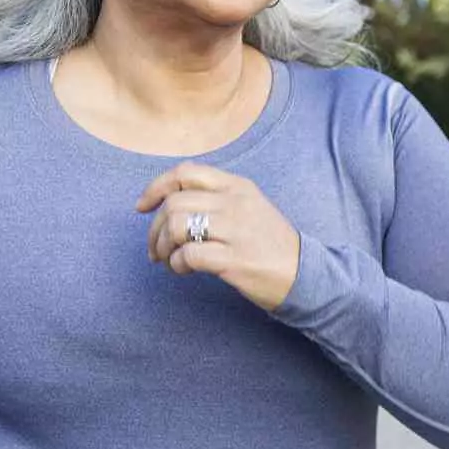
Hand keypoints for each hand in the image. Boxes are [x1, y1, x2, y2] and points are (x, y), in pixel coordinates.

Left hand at [136, 161, 301, 310]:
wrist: (307, 275)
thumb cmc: (271, 244)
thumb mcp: (249, 207)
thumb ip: (215, 199)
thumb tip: (169, 205)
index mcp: (237, 186)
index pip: (185, 173)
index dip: (155, 188)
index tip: (142, 207)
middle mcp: (235, 203)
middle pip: (173, 203)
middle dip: (154, 229)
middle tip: (155, 249)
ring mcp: (236, 231)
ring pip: (176, 226)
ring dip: (162, 247)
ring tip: (167, 261)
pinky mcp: (234, 260)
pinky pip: (188, 255)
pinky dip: (177, 264)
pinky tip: (183, 270)